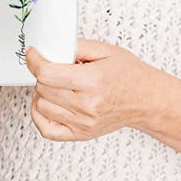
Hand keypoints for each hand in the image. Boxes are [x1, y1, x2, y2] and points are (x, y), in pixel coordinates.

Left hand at [26, 39, 153, 141]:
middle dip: (42, 74)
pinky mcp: (81, 134)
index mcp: (92, 81)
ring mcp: (83, 123)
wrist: (147, 101)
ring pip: (41, 106)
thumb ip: (76, 46)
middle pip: (42, 88)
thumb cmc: (129, 75)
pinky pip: (46, 130)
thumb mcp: (105, 50)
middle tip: (54, 67)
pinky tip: (47, 104)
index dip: (34, 61)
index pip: (46, 74)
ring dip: (42, 92)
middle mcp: (87, 105)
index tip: (33, 54)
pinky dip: (40, 115)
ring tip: (56, 84)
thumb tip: (51, 48)